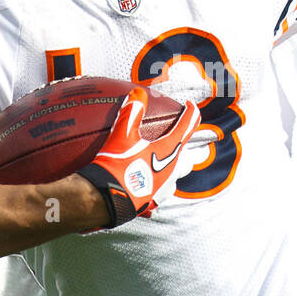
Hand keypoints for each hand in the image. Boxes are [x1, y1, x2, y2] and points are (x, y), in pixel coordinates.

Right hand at [76, 87, 200, 227]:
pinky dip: (153, 187)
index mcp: (168, 151)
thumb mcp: (122, 134)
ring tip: (158, 162)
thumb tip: (138, 93)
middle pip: (187, 158)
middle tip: (174, 138)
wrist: (105, 199)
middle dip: (184, 147)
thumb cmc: (117, 165)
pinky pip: (157, 195)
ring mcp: (162, 189)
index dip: (191, 114)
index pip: (187, 128)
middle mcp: (171, 171)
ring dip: (171, 168)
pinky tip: (141, 185)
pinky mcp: (150, 203)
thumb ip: (132, 111)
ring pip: (175, 178)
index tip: (190, 106)